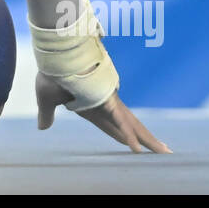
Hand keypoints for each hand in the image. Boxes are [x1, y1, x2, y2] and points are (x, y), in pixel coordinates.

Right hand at [35, 72, 171, 152]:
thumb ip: (47, 115)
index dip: (126, 137)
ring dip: (147, 140)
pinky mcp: (107, 100)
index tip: (137, 147)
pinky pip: (119, 122)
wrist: (56, 55)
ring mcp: (108, 101)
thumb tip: (42, 128)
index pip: (113, 127)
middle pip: (131, 126)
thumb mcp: (47, 99)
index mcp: (92, 106)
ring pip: (132, 125)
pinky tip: (136, 148)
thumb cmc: (52, 72)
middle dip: (147, 140)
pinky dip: (127, 135)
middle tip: (166, 151)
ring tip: (164, 152)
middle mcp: (104, 105)